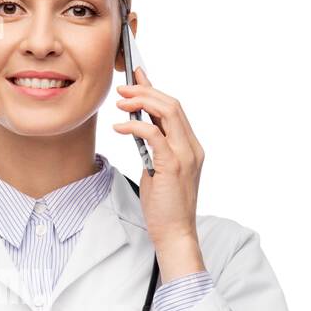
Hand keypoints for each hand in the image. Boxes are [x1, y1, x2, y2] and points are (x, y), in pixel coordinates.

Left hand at [112, 66, 206, 280]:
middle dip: (146, 90)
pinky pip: (153, 134)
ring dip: (141, 102)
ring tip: (120, 101)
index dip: (155, 90)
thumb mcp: (158, 171)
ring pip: (167, 112)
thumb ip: (154, 149)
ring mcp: (185, 155)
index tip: (137, 77)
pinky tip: (119, 128)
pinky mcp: (172, 165)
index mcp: (191, 147)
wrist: (175, 233)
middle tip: (122, 89)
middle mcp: (192, 147)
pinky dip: (134, 127)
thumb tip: (137, 128)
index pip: (175, 109)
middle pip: (172, 104)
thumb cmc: (165, 207)